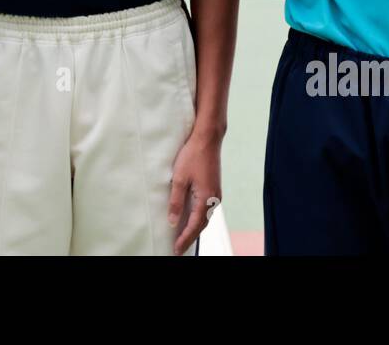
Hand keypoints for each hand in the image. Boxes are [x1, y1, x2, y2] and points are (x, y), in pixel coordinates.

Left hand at [167, 128, 222, 254]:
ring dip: (195, 228)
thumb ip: (176, 202)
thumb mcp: (179, 179)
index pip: (194, 225)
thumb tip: (173, 222)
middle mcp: (214, 198)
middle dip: (190, 237)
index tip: (176, 249)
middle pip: (202, 224)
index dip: (184, 238)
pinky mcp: (213, 187)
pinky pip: (207, 209)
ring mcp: (215, 193)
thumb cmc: (192, 155)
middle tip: (179, 248)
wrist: (207, 139)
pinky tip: (191, 218)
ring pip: (205, 217)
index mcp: (206, 198)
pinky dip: (199, 218)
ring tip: (183, 237)